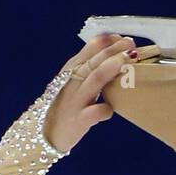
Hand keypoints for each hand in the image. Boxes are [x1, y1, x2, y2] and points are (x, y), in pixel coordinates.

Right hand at [44, 33, 137, 153]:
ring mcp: (76, 100)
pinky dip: (105, 109)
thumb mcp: (72, 82)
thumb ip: (89, 69)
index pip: (91, 46)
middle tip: (131, 44)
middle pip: (96, 59)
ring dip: (113, 66)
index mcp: (72, 68)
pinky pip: (95, 112)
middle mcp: (73, 81)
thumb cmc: (64, 107)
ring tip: (129, 60)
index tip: (123, 40)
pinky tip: (111, 109)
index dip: (110, 41)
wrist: (45, 134)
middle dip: (116, 49)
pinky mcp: (79, 120)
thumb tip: (114, 56)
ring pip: (96, 78)